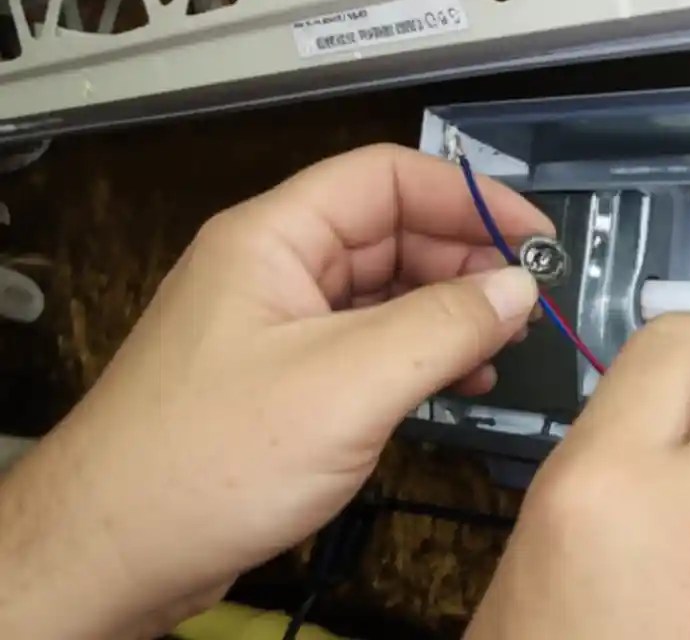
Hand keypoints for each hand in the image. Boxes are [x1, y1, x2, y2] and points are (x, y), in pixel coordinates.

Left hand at [0, 144, 551, 638]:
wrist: (113, 554)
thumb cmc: (207, 462)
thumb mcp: (348, 384)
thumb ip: (443, 326)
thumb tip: (516, 288)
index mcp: (273, 239)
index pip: (386, 178)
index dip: (469, 197)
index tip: (534, 236)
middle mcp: (275, 271)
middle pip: (390, 233)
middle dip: (466, 260)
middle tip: (527, 301)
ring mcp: (278, 328)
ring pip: (383, 293)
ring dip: (449, 312)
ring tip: (504, 345)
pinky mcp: (284, 381)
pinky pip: (368, 345)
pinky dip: (420, 356)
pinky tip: (459, 383)